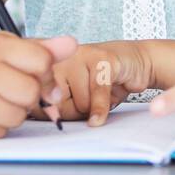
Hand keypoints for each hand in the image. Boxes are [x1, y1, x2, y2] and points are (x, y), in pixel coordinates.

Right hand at [0, 32, 75, 137]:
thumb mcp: (14, 50)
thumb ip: (46, 49)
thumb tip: (71, 45)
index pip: (41, 61)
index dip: (46, 73)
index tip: (38, 76)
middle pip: (30, 92)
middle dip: (31, 96)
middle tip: (17, 92)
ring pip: (16, 116)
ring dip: (16, 114)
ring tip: (1, 102)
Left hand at [33, 40, 154, 125]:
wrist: (136, 62)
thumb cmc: (103, 83)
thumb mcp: (75, 97)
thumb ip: (58, 107)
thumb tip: (48, 118)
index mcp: (49, 66)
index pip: (38, 99)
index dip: (50, 114)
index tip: (59, 115)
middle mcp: (61, 58)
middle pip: (58, 104)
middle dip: (73, 113)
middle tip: (86, 104)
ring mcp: (81, 56)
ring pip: (80, 102)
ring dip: (92, 109)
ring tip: (100, 95)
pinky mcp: (102, 59)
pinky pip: (97, 93)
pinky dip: (100, 110)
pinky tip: (99, 117)